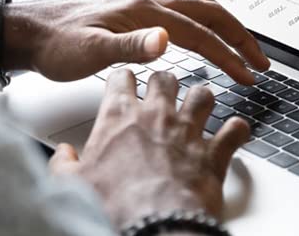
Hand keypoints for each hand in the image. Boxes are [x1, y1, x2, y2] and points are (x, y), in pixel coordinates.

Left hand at [0, 0, 270, 84]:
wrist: (31, 31)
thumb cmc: (57, 45)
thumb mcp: (90, 52)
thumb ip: (129, 47)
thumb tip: (166, 41)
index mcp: (145, 12)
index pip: (201, 33)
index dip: (229, 55)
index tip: (249, 76)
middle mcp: (149, 3)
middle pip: (209, 13)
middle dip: (240, 37)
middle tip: (261, 63)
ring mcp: (144, 4)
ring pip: (199, 5)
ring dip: (227, 23)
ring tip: (245, 45)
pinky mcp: (136, 11)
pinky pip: (183, 5)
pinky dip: (205, 15)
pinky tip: (204, 28)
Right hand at [48, 70, 249, 226]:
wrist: (155, 227)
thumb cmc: (116, 206)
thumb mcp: (73, 185)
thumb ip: (64, 165)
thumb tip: (62, 155)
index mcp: (120, 117)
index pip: (121, 77)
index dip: (124, 79)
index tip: (125, 83)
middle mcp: (157, 116)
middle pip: (165, 77)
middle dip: (165, 82)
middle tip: (163, 93)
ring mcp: (189, 131)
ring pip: (203, 94)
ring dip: (202, 100)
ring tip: (199, 107)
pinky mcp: (215, 153)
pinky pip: (235, 129)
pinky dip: (237, 131)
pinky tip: (234, 133)